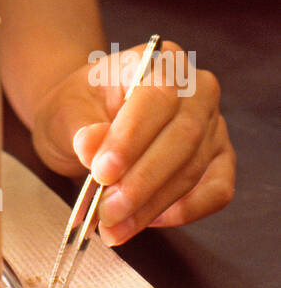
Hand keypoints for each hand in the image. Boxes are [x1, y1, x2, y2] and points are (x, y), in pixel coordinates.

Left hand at [30, 41, 234, 244]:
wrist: (87, 118)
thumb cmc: (80, 107)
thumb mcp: (67, 110)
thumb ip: (81, 127)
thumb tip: (91, 146)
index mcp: (159, 61)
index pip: (156, 98)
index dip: (131, 138)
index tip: (101, 171)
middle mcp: (196, 89)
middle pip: (181, 137)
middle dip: (142, 181)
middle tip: (106, 210)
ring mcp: (212, 125)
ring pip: (193, 168)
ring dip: (153, 204)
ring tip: (115, 226)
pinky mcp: (219, 159)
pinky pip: (216, 190)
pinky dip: (186, 210)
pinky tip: (150, 220)